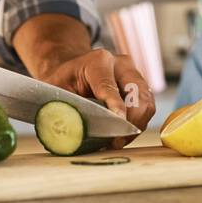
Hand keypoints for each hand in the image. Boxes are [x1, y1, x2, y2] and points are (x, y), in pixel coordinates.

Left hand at [38, 48, 154, 149]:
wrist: (71, 70)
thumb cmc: (61, 81)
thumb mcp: (54, 90)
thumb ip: (64, 107)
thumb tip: (71, 130)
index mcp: (98, 61)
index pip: (110, 87)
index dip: (117, 107)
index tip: (119, 123)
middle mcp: (120, 64)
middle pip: (138, 93)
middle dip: (132, 121)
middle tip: (117, 141)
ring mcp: (133, 74)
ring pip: (147, 102)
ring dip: (137, 124)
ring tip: (119, 140)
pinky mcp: (139, 86)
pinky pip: (147, 107)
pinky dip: (139, 122)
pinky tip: (123, 133)